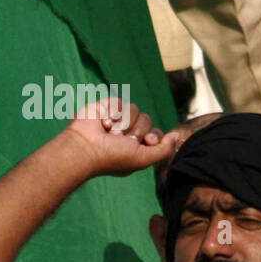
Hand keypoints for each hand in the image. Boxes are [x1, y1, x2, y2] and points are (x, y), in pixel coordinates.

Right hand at [62, 99, 179, 177]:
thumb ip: (163, 149)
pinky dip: (113, 113)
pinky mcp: (106, 107)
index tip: (146, 141)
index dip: (154, 136)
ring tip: (110, 132)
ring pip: (135, 109)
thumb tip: (176, 135)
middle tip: (121, 140)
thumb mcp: (142, 159)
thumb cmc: (111, 157)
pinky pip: (121, 102)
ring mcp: (117, 119)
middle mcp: (127, 133)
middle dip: (136, 130)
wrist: (84, 147)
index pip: (156, 134)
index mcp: (136, 147)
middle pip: (147, 120)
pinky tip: (103, 123)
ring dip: (123, 123)